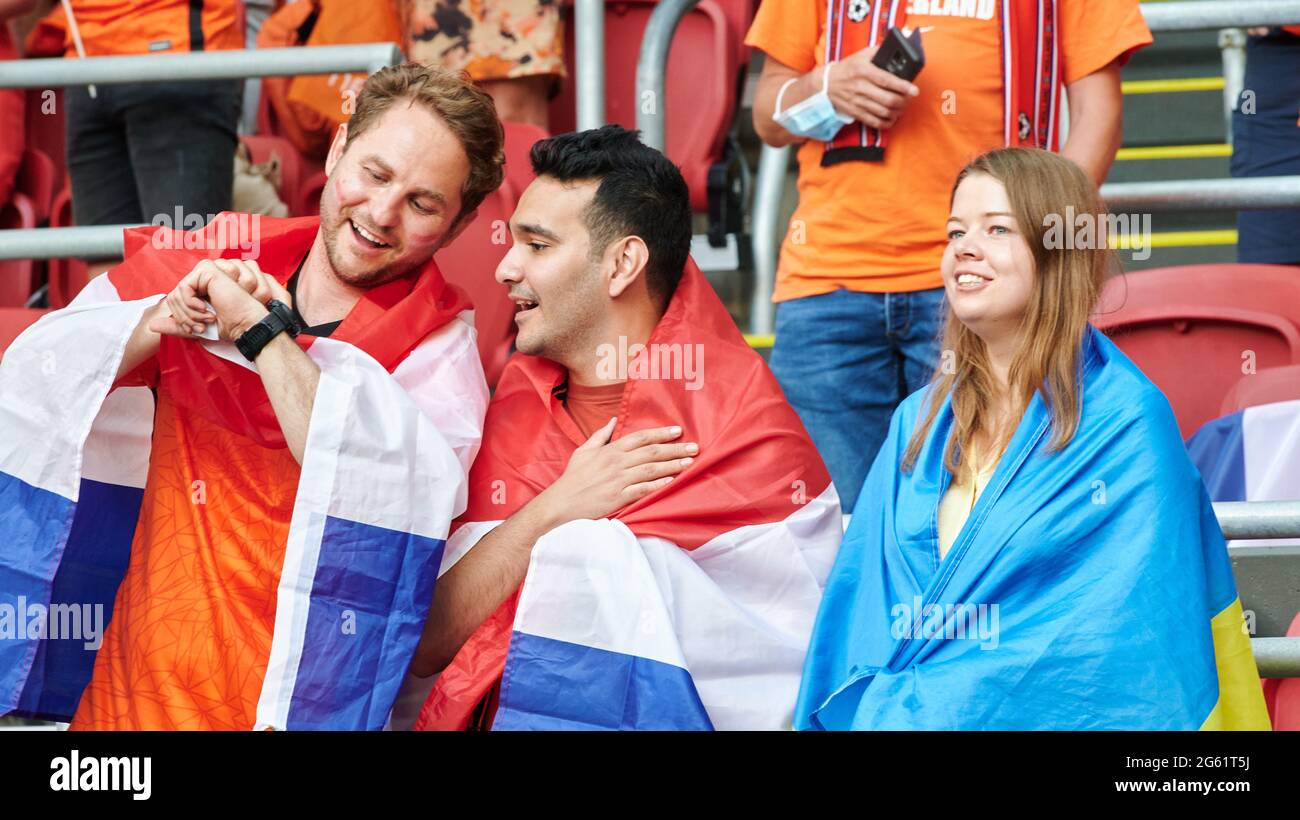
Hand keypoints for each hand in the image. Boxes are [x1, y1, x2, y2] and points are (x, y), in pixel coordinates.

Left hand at [149, 259, 290, 340]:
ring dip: (190, 313)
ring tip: (208, 318)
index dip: (182, 318)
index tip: (198, 330)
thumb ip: (177, 324)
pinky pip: (183, 288)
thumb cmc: (230, 324)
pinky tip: (207, 309)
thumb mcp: (197, 326)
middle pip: (173, 296)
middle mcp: (202, 276)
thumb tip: (152, 325)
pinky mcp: (207, 270)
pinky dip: (191, 304)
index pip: (174, 299)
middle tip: (202, 326)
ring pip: (176, 293)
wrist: (247, 324)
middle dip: (185, 317)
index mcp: (200, 287)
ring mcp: (205, 271)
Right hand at [532, 418, 697, 527]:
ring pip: (650, 470)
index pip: (640, 438)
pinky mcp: (618, 498)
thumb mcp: (583, 451)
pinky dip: (657, 485)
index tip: (678, 431)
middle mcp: (617, 463)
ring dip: (672, 466)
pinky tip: (672, 481)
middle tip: (694, 447)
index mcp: (610, 450)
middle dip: (674, 449)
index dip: (660, 434)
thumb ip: (600, 435)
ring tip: (689, 463)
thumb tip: (612, 420)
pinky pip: (642, 489)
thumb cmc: (572, 478)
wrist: (561, 504)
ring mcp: (618, 481)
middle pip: (651, 452)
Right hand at [827, 45, 919, 128]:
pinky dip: (886, 123)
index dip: (903, 86)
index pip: (886, 80)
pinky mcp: (855, 112)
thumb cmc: (847, 68)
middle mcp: (860, 87)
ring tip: (901, 108)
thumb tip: (897, 49)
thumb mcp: (861, 55)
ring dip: (896, 112)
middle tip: (908, 99)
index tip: (914, 90)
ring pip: (883, 112)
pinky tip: (892, 118)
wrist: (826, 84)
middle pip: (887, 99)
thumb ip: (878, 51)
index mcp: (863, 70)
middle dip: (902, 101)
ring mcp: (857, 102)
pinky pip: (874, 122)